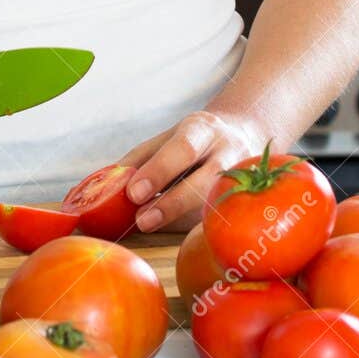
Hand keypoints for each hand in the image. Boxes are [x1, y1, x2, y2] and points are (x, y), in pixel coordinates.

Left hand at [117, 103, 268, 232]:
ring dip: (181, 218)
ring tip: (150, 224)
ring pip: (215, 202)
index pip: (183, 149)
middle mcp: (229, 152)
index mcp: (203, 129)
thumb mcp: (167, 137)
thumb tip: (110, 184)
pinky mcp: (248, 200)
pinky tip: (173, 227)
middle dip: (171, 203)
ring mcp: (244, 178)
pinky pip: (221, 216)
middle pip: (204, 181)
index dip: (159, 171)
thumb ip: (140, 158)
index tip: (134, 192)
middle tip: (141, 220)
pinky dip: (194, 224)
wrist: (243, 135)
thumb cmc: (194, 140)